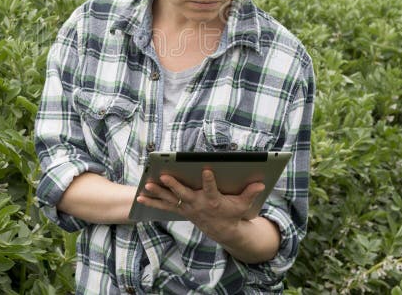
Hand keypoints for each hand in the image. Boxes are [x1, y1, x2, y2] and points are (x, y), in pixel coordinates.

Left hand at [136, 169, 264, 244]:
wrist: (223, 232)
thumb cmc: (233, 213)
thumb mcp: (243, 205)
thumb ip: (250, 193)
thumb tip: (261, 183)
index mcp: (214, 201)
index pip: (211, 189)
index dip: (208, 180)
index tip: (206, 169)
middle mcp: (198, 204)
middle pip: (184, 194)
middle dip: (173, 185)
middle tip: (163, 177)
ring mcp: (188, 208)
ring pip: (170, 200)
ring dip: (157, 194)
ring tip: (145, 186)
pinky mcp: (181, 210)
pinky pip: (164, 206)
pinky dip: (152, 202)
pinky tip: (140, 197)